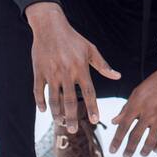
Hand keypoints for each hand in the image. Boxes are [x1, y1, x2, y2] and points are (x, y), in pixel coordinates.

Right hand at [27, 2, 120, 130]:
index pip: (89, 92)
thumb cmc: (73, 39)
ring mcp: (51, 73)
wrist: (50, 26)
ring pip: (53, 98)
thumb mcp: (91, 49)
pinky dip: (40, 101)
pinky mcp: (38, 71)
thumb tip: (118, 76)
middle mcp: (66, 73)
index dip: (92, 107)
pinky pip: (38, 90)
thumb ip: (103, 65)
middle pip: (70, 99)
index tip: (95, 120)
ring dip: (56, 112)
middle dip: (71, 116)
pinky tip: (43, 110)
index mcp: (80, 68)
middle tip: (72, 130)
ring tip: (59, 122)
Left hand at [109, 59, 156, 156]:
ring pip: (150, 140)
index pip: (123, 127)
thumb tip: (114, 122)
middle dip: (129, 149)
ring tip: (142, 154)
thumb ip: (126, 108)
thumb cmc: (155, 82)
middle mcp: (148, 113)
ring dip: (144, 150)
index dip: (117, 140)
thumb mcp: (137, 92)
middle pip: (135, 136)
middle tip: (126, 156)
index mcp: (136, 105)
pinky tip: (156, 149)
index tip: (113, 150)